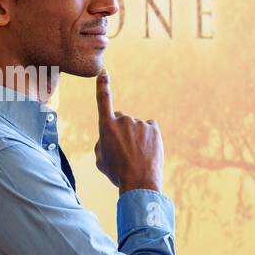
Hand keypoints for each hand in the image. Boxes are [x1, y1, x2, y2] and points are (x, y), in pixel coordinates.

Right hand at [93, 68, 162, 193]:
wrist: (139, 182)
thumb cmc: (116, 173)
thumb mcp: (100, 159)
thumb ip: (102, 143)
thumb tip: (110, 137)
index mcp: (106, 126)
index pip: (103, 100)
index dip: (103, 85)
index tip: (104, 72)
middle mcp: (123, 120)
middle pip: (120, 120)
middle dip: (121, 130)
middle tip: (123, 152)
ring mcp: (140, 123)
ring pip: (136, 127)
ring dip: (135, 137)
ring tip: (136, 157)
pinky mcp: (154, 129)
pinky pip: (149, 129)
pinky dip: (148, 136)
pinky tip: (148, 150)